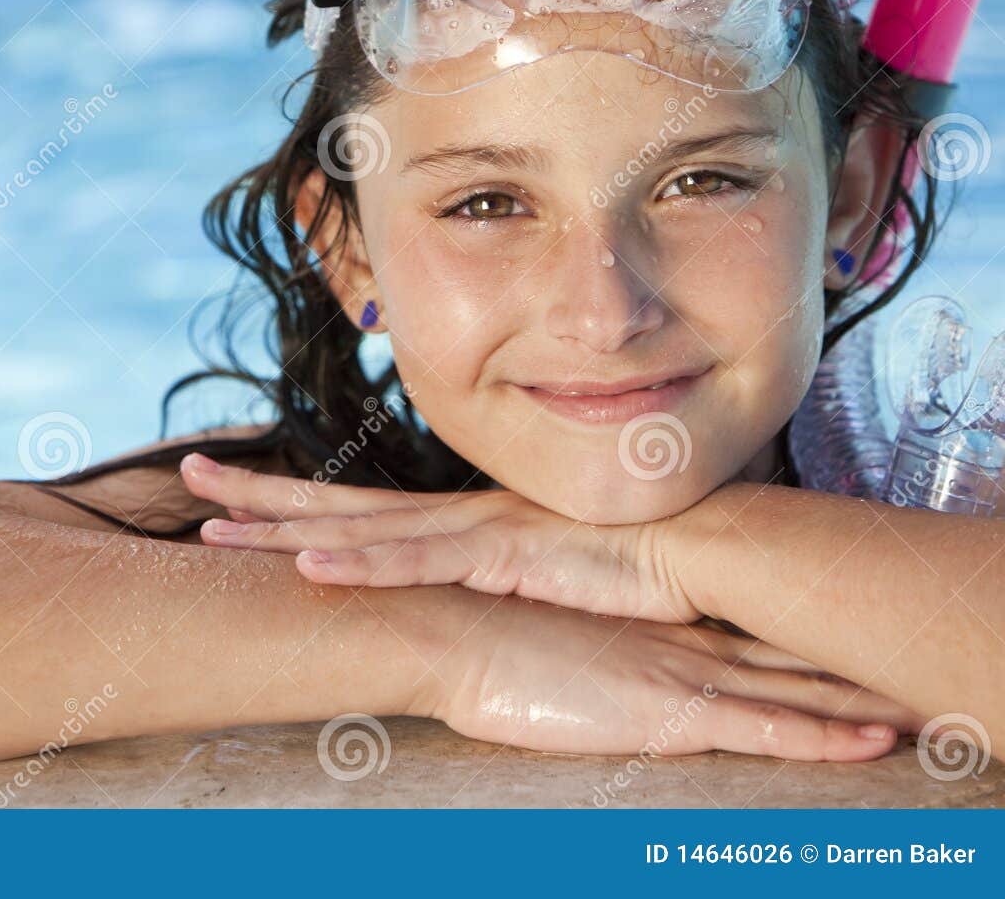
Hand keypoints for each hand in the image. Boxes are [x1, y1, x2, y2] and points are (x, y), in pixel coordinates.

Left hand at [180, 453, 702, 621]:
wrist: (698, 546)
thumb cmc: (626, 562)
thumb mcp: (541, 571)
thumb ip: (496, 578)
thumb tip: (464, 599)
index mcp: (453, 523)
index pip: (352, 510)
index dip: (287, 501)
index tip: (229, 495)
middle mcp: (449, 517)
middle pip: (332, 506)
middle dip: (254, 495)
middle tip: (185, 475)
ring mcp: (469, 532)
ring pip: (355, 533)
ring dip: (280, 535)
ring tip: (212, 535)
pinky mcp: (499, 555)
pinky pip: (417, 564)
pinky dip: (361, 565)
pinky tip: (307, 567)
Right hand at [431, 594, 920, 759]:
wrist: (449, 626)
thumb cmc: (473, 627)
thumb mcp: (530, 622)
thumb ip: (565, 629)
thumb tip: (562, 633)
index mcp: (647, 618)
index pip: (739, 621)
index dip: (794, 624)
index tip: (836, 622)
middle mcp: (676, 639)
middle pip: (782, 649)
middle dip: (845, 658)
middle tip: (903, 659)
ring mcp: (678, 672)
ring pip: (792, 689)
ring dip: (857, 700)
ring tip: (917, 708)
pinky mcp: (667, 710)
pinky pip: (765, 731)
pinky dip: (822, 738)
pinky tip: (870, 746)